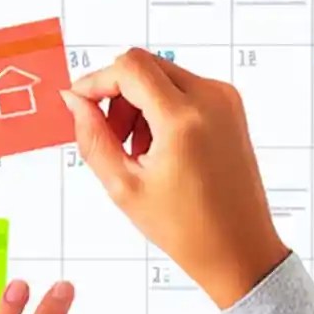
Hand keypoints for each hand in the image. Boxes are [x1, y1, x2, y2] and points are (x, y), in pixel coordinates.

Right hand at [62, 49, 288, 308]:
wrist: (239, 248)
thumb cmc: (187, 227)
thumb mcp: (124, 186)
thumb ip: (93, 137)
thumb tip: (74, 101)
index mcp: (184, 119)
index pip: (130, 68)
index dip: (97, 80)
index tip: (80, 101)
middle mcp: (211, 98)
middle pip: (144, 66)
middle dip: (117, 94)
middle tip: (111, 136)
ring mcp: (225, 99)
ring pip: (161, 74)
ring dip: (138, 101)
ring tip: (138, 149)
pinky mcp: (230, 104)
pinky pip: (182, 87)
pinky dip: (161, 106)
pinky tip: (160, 146)